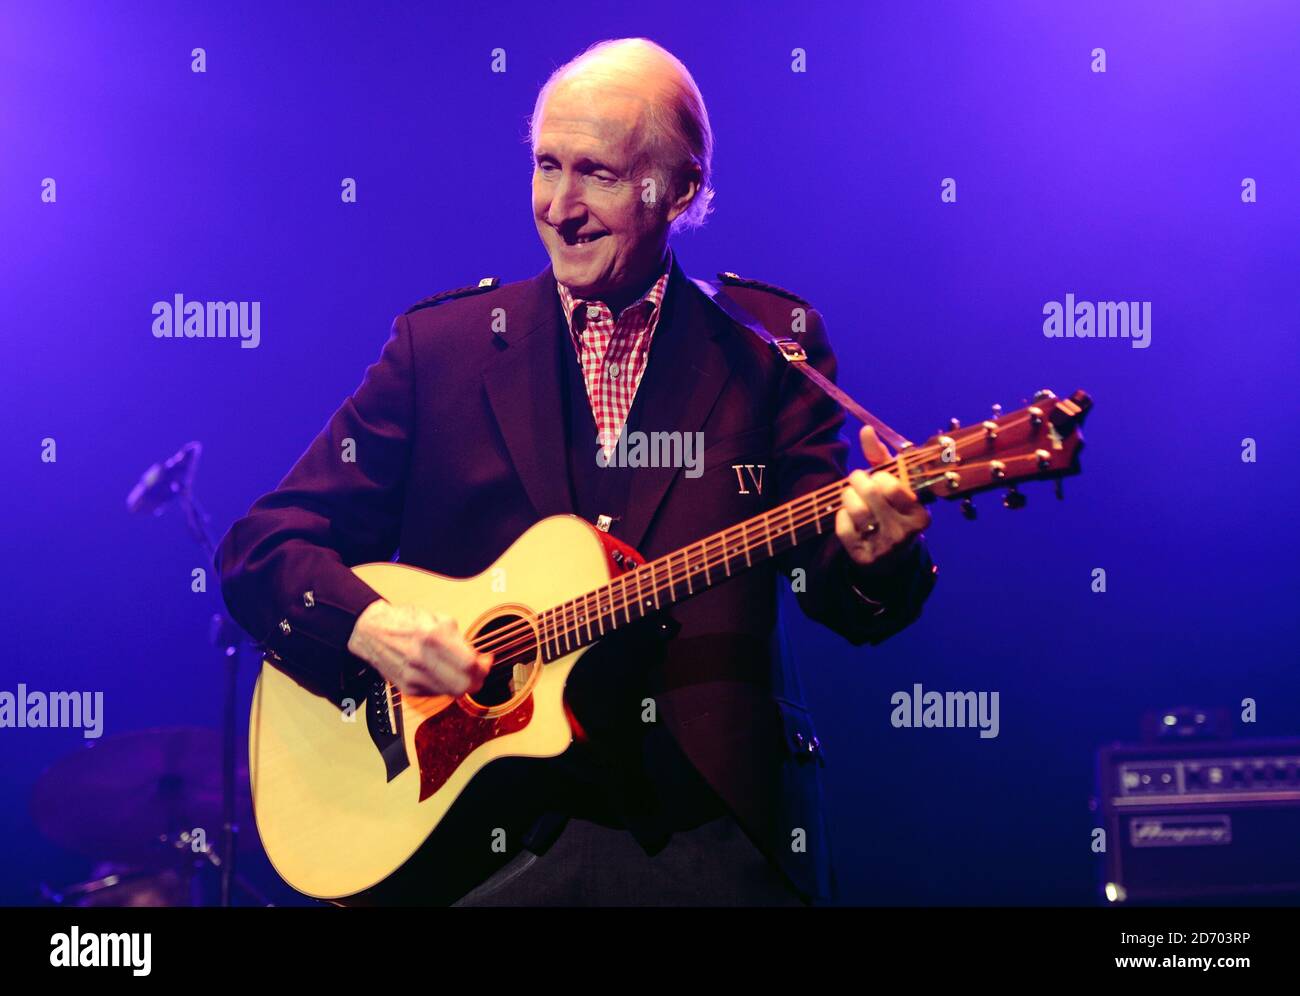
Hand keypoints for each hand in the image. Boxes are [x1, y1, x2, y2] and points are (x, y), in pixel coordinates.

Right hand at [347, 600, 492, 696]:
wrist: (371, 632)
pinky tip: (444, 672)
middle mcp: (422, 660)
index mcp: (432, 638)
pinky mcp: (408, 689)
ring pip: (453, 692)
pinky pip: (438, 693)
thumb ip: (461, 640)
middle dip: (477, 679)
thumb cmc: (405, 621)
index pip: (470, 665)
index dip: (484, 665)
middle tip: (479, 669)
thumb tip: (480, 658)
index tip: (486, 660)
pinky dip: (446, 684)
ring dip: (462, 683)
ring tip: (460, 669)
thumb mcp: (438, 619)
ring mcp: (414, 678)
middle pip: (464, 685)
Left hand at [835, 425, 931, 569]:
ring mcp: (884, 548)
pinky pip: (844, 529)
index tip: (877, 476)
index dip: (879, 477)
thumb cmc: (893, 509)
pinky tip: (847, 515)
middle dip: (858, 480)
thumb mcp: (895, 484)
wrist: (891, 556)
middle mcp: (904, 533)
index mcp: (919, 515)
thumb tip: (866, 429)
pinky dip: (841, 517)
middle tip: (857, 478)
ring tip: (849, 494)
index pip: (893, 487)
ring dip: (847, 496)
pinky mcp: (864, 557)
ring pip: (856, 511)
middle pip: (871, 496)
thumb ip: (881, 457)